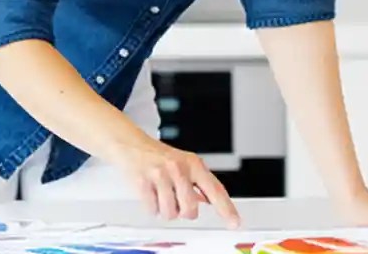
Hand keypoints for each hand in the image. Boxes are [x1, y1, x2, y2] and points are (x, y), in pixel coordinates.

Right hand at [105, 136, 240, 227]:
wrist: (132, 145)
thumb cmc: (160, 157)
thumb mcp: (186, 164)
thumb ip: (199, 184)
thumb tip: (210, 202)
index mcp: (194, 164)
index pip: (215, 190)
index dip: (226, 209)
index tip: (235, 222)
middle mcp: (179, 168)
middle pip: (190, 209)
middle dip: (184, 211)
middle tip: (177, 200)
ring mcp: (161, 175)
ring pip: (170, 213)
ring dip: (166, 209)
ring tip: (161, 193)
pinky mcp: (143, 182)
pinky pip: (153, 211)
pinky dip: (152, 207)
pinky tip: (151, 192)